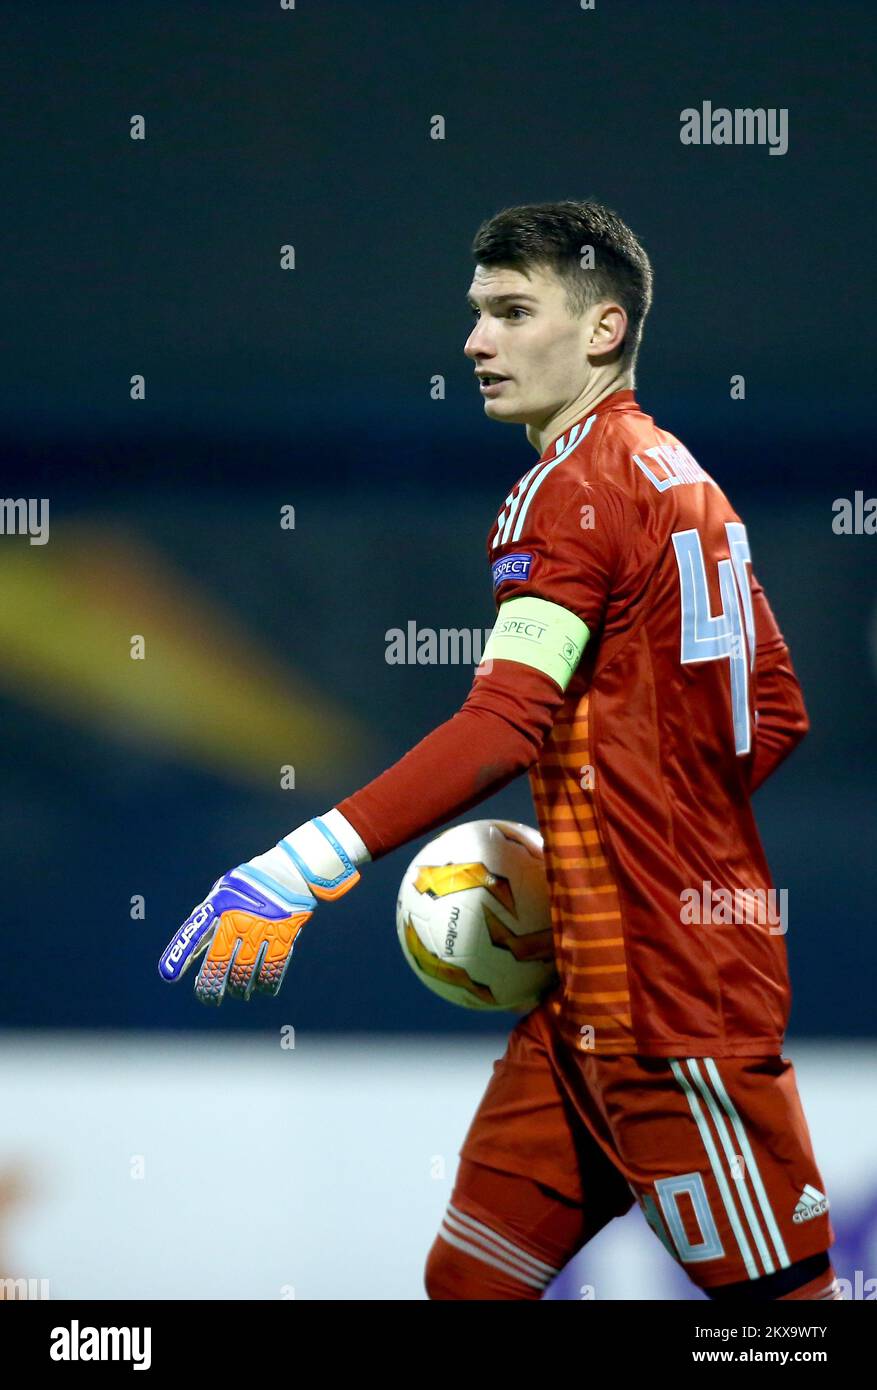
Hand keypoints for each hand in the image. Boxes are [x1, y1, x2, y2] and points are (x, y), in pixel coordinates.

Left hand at [159, 817, 360, 1004]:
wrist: (291, 872)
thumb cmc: (250, 884)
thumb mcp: (223, 893)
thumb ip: (208, 917)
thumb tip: (193, 945)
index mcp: (219, 906)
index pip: (194, 934)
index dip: (180, 955)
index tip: (168, 975)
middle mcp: (238, 920)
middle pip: (219, 962)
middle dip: (210, 986)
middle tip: (208, 998)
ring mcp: (262, 930)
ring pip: (244, 972)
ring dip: (239, 988)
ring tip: (238, 993)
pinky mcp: (284, 936)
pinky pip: (273, 968)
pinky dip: (266, 983)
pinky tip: (262, 988)